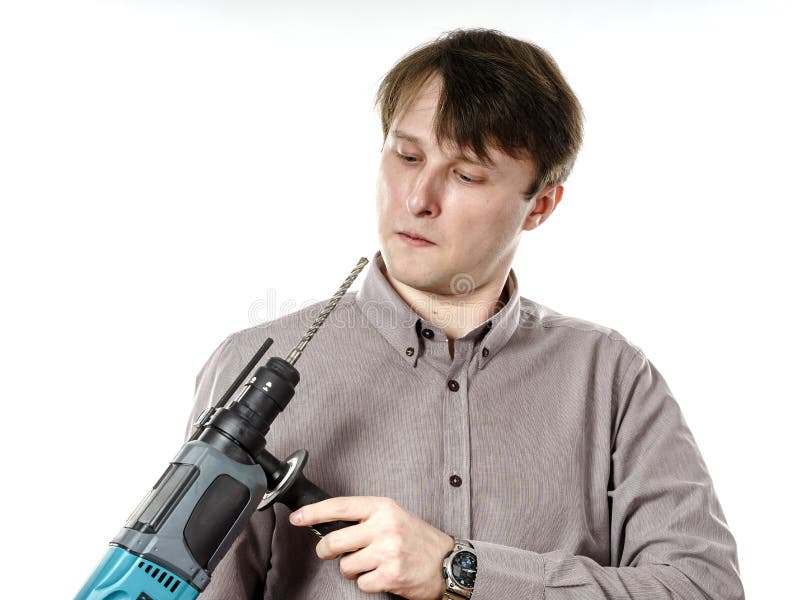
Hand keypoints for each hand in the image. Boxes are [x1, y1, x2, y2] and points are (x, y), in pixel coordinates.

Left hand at [289, 496, 453, 598]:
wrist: (447, 562)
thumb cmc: (418, 538)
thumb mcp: (393, 516)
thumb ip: (366, 518)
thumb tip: (330, 524)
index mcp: (382, 507)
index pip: (339, 506)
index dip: (314, 512)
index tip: (297, 517)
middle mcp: (384, 527)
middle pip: (334, 541)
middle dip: (326, 550)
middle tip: (331, 552)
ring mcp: (387, 552)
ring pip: (346, 566)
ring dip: (353, 569)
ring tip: (370, 564)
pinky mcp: (390, 575)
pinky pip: (361, 583)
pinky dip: (368, 583)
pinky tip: (382, 576)